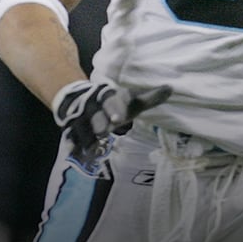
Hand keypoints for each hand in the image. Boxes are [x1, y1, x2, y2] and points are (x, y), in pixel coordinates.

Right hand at [53, 81, 171, 171]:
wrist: (82, 100)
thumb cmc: (114, 104)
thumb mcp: (130, 101)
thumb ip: (148, 98)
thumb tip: (170, 89)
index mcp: (110, 96)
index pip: (112, 99)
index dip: (115, 107)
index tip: (119, 118)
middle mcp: (94, 105)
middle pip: (96, 112)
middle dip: (99, 121)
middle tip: (103, 131)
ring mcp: (82, 117)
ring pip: (82, 125)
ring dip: (86, 135)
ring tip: (91, 147)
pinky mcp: (73, 127)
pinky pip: (72, 135)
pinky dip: (73, 143)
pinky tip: (75, 152)